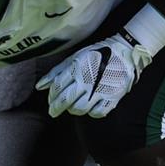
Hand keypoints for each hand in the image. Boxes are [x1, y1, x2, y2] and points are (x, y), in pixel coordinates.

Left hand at [35, 33, 152, 118]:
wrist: (125, 52)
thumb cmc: (97, 54)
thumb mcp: (74, 58)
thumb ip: (56, 72)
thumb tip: (39, 86)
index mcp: (76, 69)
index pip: (57, 88)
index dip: (51, 97)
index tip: (50, 100)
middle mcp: (86, 81)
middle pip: (65, 101)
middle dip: (56, 108)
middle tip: (53, 111)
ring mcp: (99, 90)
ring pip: (79, 109)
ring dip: (73, 109)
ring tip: (73, 106)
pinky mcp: (112, 97)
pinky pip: (97, 113)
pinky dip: (91, 112)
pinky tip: (90, 107)